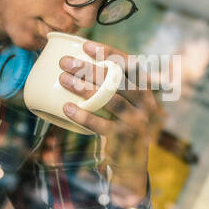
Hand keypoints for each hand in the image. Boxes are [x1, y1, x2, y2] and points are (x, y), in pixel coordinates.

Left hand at [59, 40, 164, 202]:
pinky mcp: (123, 138)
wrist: (133, 163)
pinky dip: (83, 115)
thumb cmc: (124, 124)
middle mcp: (145, 103)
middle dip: (88, 68)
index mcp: (146, 89)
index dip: (109, 52)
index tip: (86, 45)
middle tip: (65, 62)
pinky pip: (100, 124)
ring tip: (63, 79)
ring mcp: (136, 121)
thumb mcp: (127, 103)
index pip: (130, 64)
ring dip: (84, 87)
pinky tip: (66, 107)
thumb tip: (82, 61)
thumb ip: (115, 85)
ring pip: (109, 99)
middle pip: (116, 79)